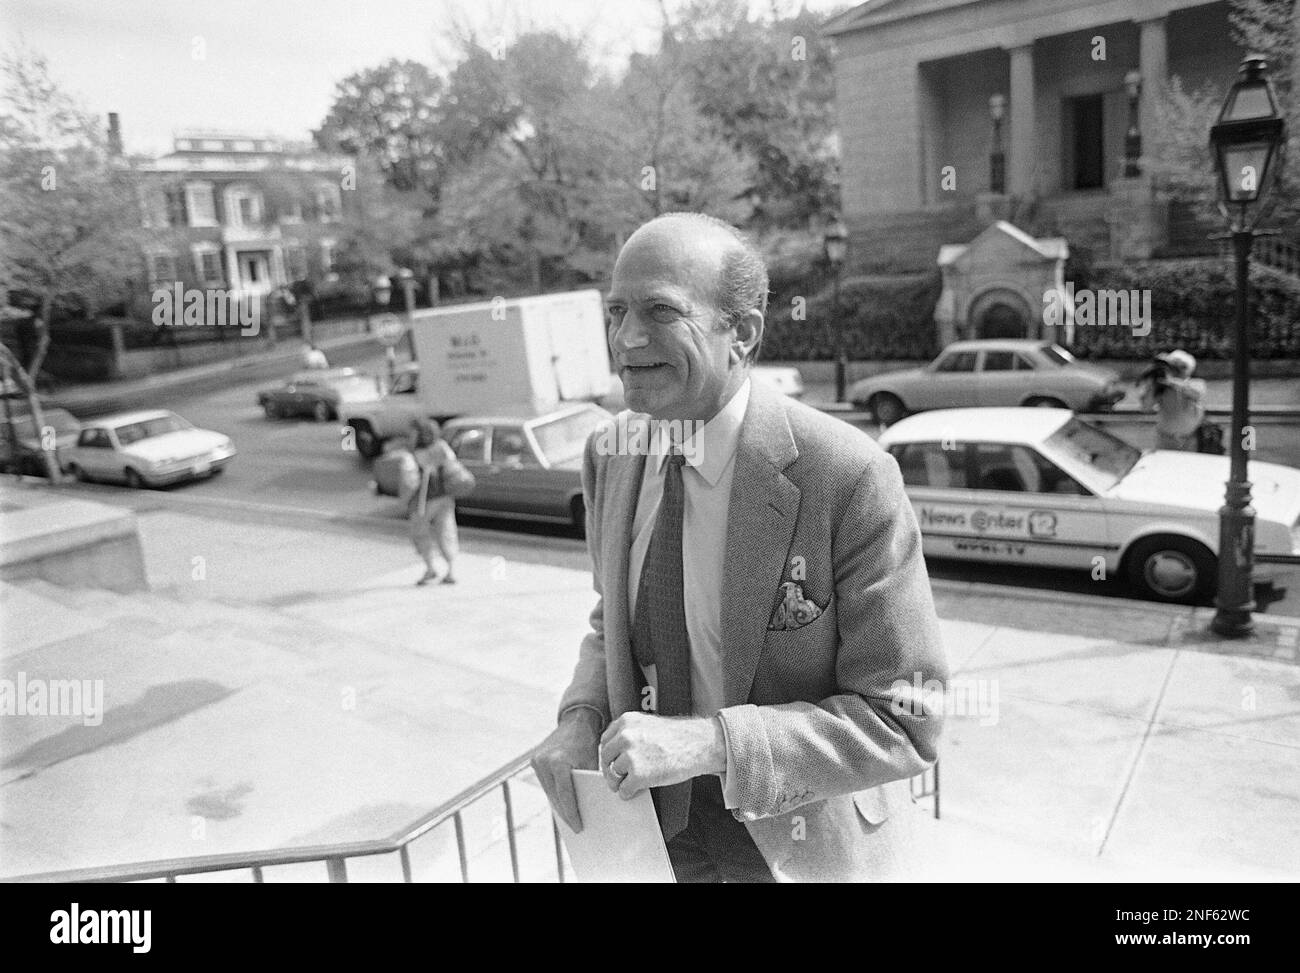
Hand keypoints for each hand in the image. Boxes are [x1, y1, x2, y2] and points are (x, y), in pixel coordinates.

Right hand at [531, 709, 600, 831]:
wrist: (576, 721)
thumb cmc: (588, 742)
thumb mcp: (591, 763)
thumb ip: (588, 783)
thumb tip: (591, 808)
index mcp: (558, 761)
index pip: (565, 794)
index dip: (572, 813)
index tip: (578, 827)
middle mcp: (543, 761)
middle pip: (555, 796)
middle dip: (565, 812)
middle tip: (576, 827)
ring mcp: (536, 760)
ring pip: (549, 791)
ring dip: (559, 804)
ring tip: (570, 819)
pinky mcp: (534, 760)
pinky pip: (546, 783)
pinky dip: (555, 793)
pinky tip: (563, 804)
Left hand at [599, 712, 726, 799]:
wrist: (700, 745)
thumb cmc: (679, 737)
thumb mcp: (648, 725)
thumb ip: (631, 734)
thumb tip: (617, 752)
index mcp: (626, 721)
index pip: (605, 740)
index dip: (609, 754)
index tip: (611, 762)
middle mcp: (625, 736)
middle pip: (605, 758)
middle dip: (610, 770)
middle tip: (616, 778)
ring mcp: (631, 756)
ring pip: (614, 774)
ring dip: (621, 781)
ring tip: (631, 783)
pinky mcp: (639, 775)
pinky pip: (624, 789)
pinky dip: (629, 793)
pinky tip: (636, 791)